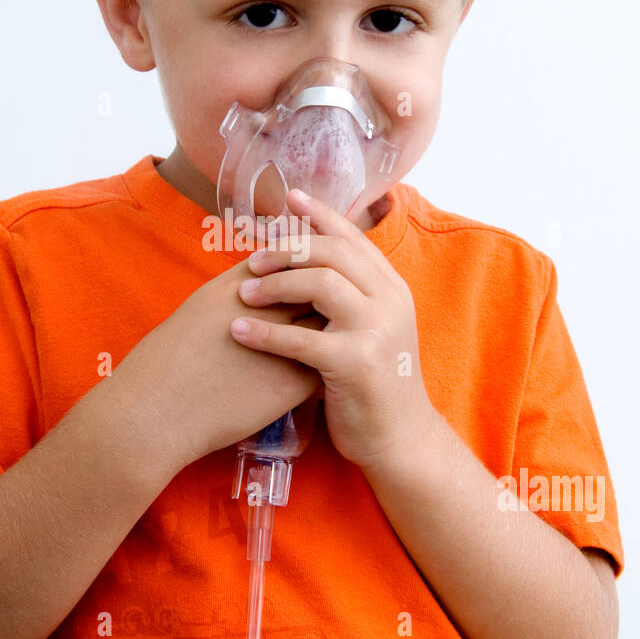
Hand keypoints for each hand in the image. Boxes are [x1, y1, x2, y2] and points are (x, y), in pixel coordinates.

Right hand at [105, 250, 326, 470]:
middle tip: (343, 300)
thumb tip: (256, 288)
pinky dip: (335, 360)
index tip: (319, 273)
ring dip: (339, 325)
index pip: (292, 262)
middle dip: (331, 291)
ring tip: (344, 331)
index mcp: (240, 287)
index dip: (308, 266)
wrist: (156, 410)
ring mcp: (285, 345)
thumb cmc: (163, 363)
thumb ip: (233, 294)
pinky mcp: (293, 382)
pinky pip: (327, 364)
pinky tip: (337, 367)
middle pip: (318, 286)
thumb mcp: (199, 309)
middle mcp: (268, 309)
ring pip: (330, 324)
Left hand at [229, 188, 437, 471]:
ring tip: (243, 293)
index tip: (289, 199)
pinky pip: (301, 338)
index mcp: (392, 288)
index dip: (320, 215)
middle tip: (252, 259)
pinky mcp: (356, 364)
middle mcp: (390, 302)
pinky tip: (239, 330)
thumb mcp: (371, 329)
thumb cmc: (373, 384)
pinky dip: (265, 332)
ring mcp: (377, 331)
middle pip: (334, 252)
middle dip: (287, 249)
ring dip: (276, 284)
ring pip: (320, 284)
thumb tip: (310, 262)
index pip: (353, 238)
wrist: (400, 439)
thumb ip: (352, 296)